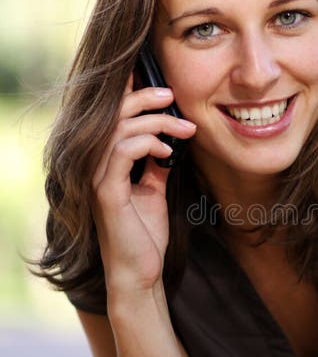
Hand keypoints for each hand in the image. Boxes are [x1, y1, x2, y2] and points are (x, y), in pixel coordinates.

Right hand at [92, 74, 196, 294]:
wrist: (141, 273)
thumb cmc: (145, 234)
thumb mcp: (153, 190)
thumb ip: (154, 163)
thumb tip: (168, 138)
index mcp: (103, 162)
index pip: (110, 117)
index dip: (129, 93)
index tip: (159, 83)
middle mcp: (94, 166)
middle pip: (112, 114)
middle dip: (144, 98)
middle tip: (172, 96)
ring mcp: (97, 179)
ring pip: (119, 129)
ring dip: (156, 122)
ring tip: (184, 129)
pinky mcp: (107, 193)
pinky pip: (123, 152)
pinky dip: (149, 144)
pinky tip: (169, 153)